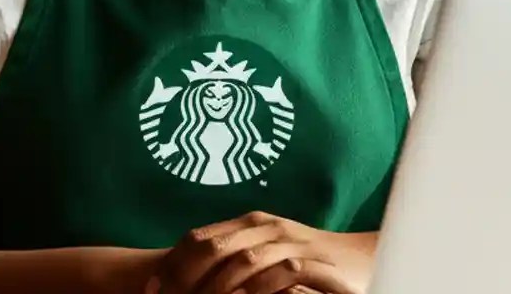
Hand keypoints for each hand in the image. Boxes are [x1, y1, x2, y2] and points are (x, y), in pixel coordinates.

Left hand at [145, 211, 377, 293]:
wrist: (359, 259)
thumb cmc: (307, 261)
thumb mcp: (266, 255)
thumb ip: (235, 260)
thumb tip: (191, 279)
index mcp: (249, 223)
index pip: (200, 238)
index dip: (172, 263)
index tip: (151, 288)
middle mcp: (265, 226)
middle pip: (213, 247)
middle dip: (184, 276)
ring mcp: (288, 241)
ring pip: (240, 259)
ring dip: (213, 287)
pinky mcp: (310, 260)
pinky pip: (276, 272)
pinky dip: (253, 289)